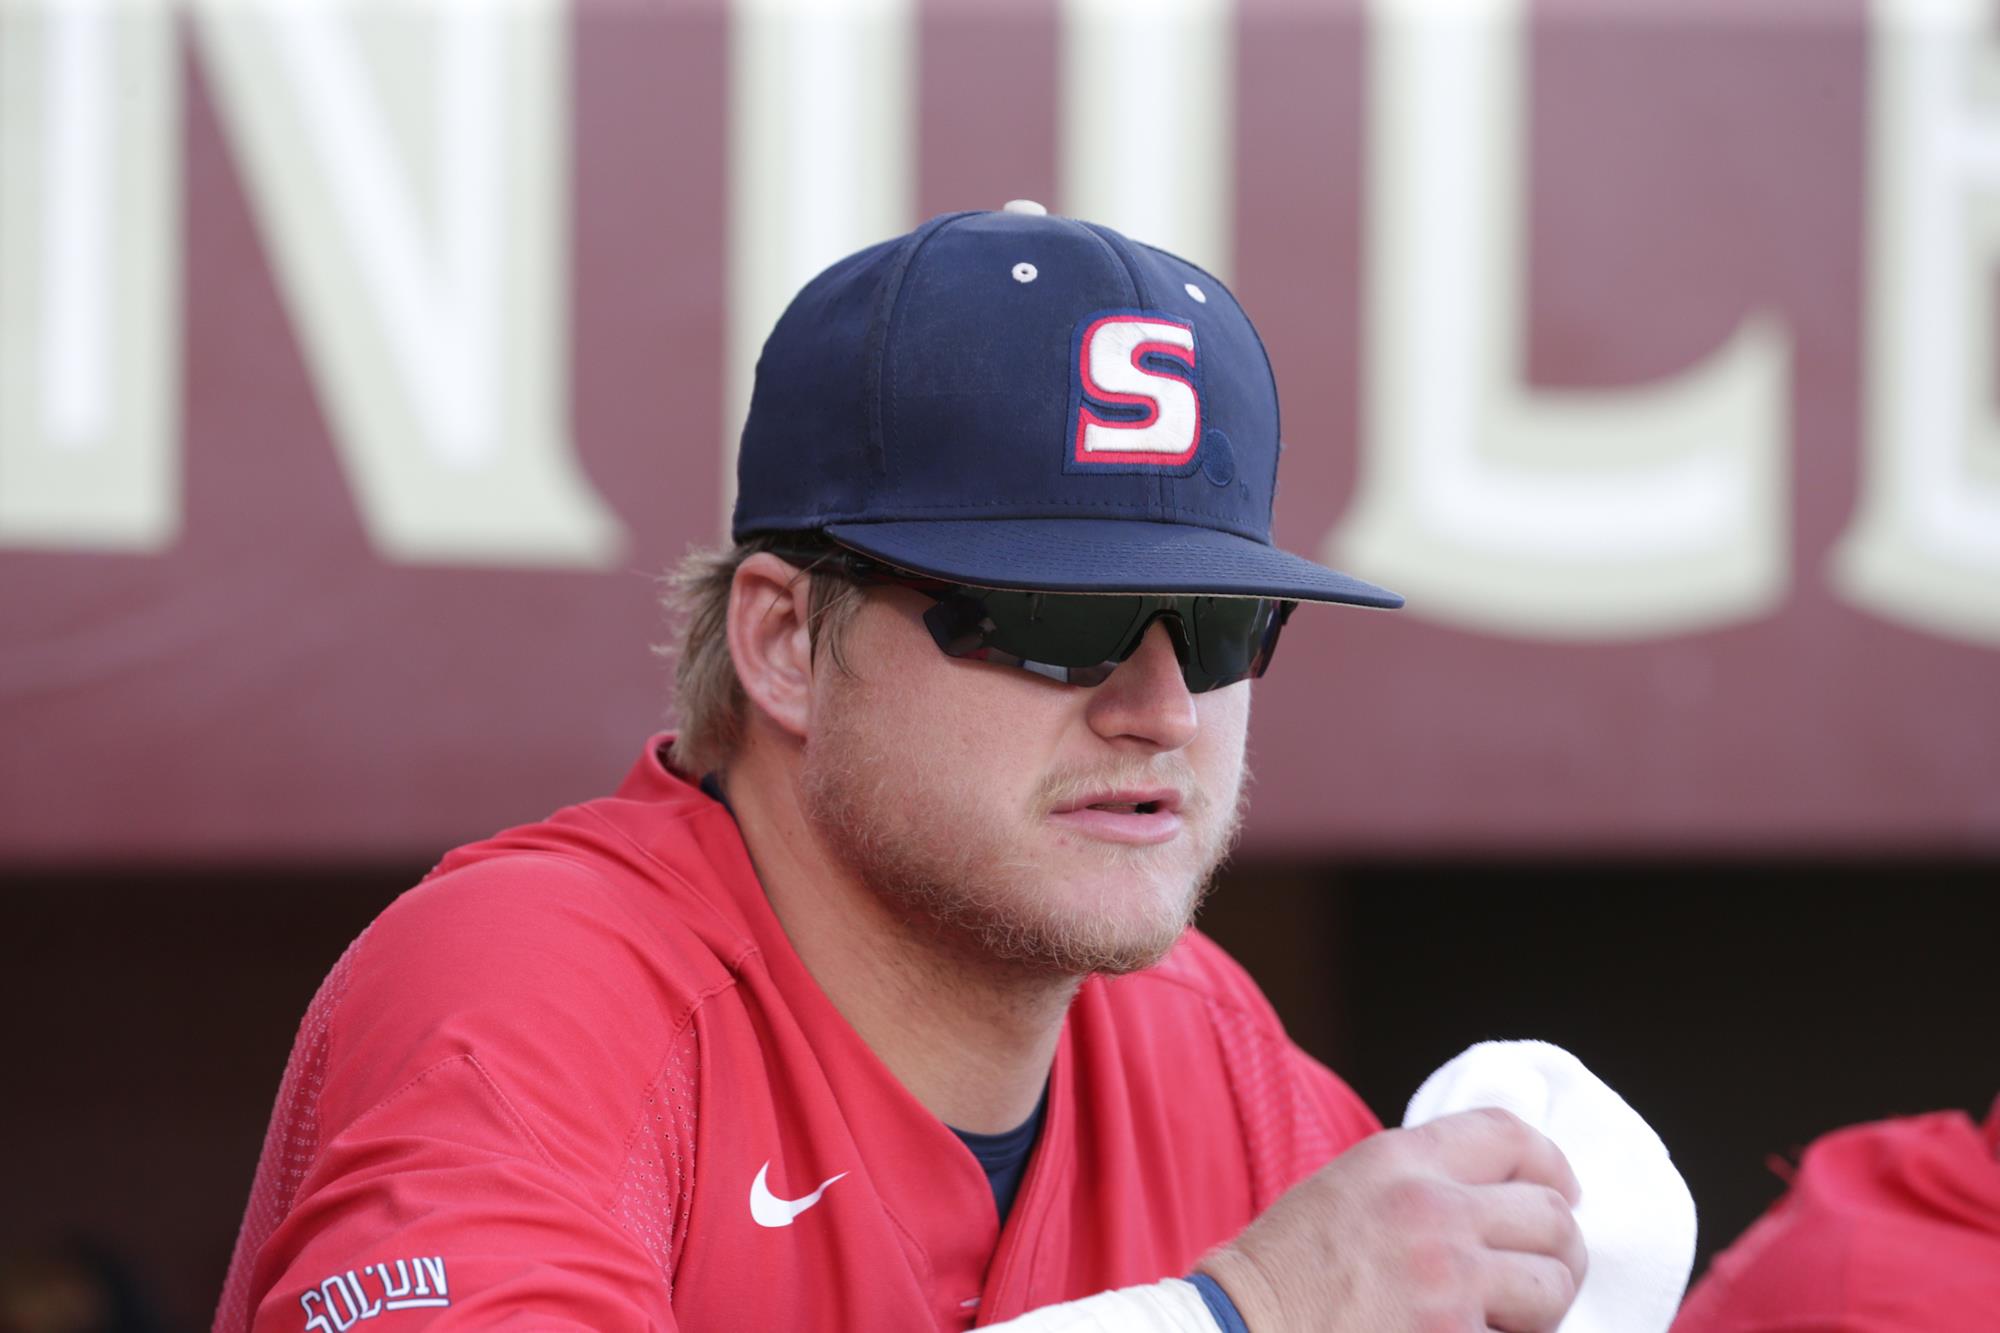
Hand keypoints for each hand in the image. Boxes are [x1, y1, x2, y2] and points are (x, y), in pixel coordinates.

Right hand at [1195, 1107, 1586, 1331]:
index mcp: (1400, 1159)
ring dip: (1545, 1302)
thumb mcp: (1346, 1188)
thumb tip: (1496, 1193)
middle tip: (1543, 1268)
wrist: (1242, 1329)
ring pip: (1554, 1282)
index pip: (1511, 1135)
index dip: (1550, 1164)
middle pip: (1551, 1212)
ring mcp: (1449, 1279)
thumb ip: (1419, 1179)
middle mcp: (1432, 1208)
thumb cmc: (1284, 1269)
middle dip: (1558, 1245)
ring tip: (1514, 1315)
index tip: (1560, 1191)